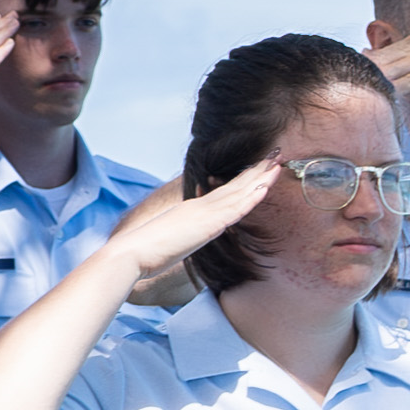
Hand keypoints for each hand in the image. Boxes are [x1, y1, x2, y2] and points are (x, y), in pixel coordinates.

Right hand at [102, 161, 281, 286]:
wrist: (132, 253)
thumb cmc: (148, 252)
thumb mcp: (173, 239)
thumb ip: (186, 235)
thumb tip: (190, 236)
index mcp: (193, 210)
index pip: (224, 191)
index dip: (243, 180)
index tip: (259, 169)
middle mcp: (200, 206)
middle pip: (235, 186)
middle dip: (257, 171)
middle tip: (276, 156)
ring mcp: (204, 213)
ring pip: (239, 192)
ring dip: (261, 177)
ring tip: (278, 163)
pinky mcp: (208, 224)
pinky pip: (236, 208)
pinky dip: (252, 197)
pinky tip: (265, 187)